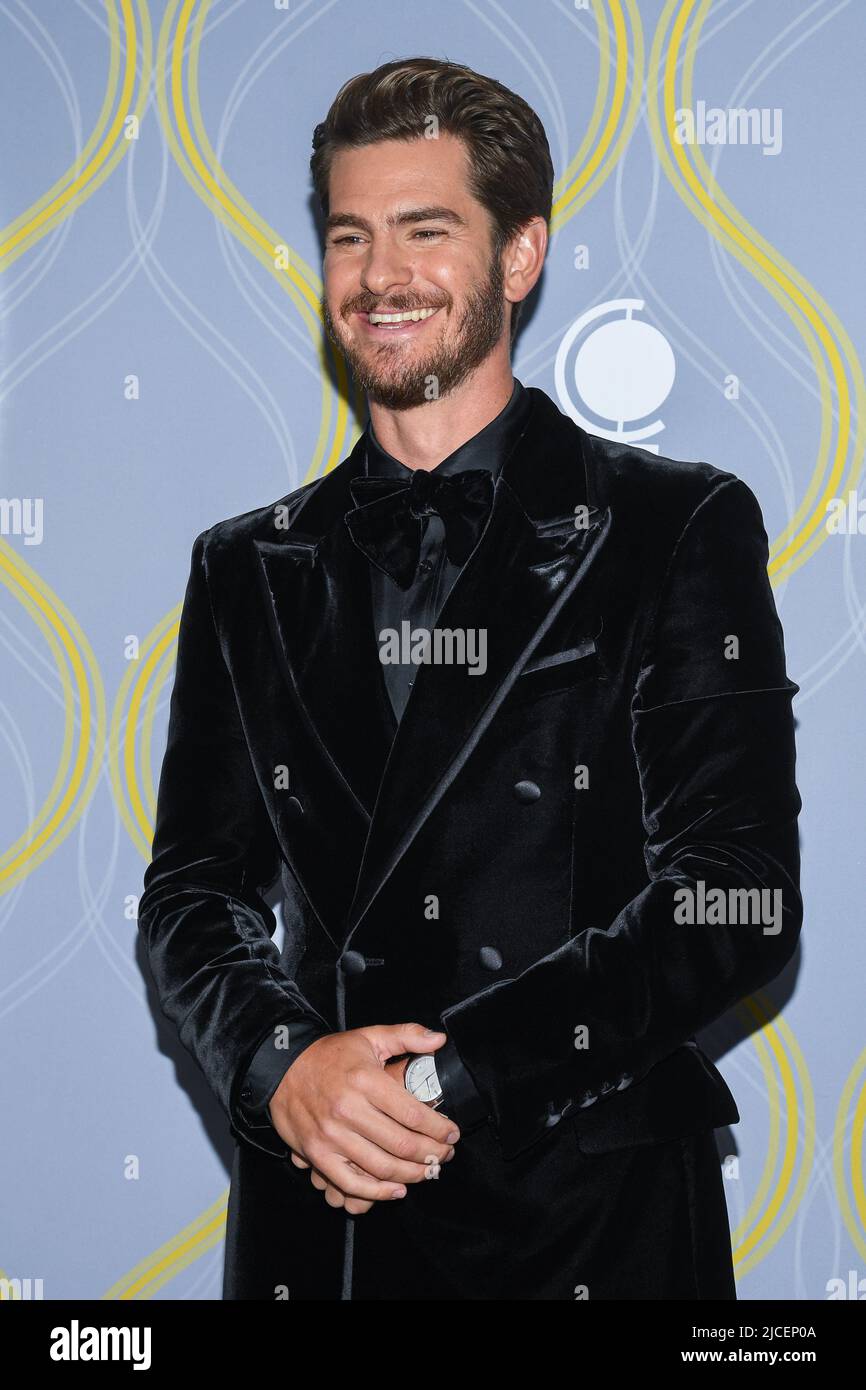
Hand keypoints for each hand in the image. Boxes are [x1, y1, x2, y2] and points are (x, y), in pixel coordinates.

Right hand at [269, 1023, 458, 1213]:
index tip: (453, 1134)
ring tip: (428, 1171)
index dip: (439, 1129)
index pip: (413, 1114)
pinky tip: (398, 1191)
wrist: (281, 1069)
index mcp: (365, 1080)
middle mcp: (349, 1109)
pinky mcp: (317, 1154)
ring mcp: (331, 1135)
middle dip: (432, 1155)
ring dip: (411, 1175)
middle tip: (446, 1155)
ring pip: (382, 1167)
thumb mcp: (368, 1036)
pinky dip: (378, 1193)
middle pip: (402, 1144)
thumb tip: (439, 1040)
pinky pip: (351, 1183)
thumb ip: (406, 1036)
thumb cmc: (329, 1055)